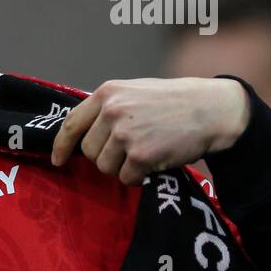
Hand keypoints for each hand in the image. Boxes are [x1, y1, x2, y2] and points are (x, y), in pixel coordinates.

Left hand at [50, 77, 249, 184]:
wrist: (212, 108)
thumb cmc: (174, 101)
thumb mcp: (134, 92)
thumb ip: (108, 109)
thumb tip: (83, 134)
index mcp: (107, 94)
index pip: (71, 124)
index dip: (61, 146)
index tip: (58, 160)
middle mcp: (112, 112)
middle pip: (89, 151)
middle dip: (105, 157)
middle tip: (130, 151)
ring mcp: (125, 134)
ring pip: (105, 167)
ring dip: (122, 168)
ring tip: (144, 154)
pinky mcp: (141, 155)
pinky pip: (126, 178)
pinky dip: (138, 178)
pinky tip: (153, 163)